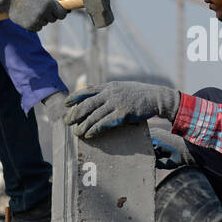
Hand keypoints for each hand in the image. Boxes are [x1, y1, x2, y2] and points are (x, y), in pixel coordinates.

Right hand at [0, 0, 67, 31]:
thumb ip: (57, 0)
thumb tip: (69, 10)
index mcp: (49, 3)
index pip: (62, 14)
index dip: (60, 13)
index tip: (57, 12)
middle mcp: (44, 12)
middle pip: (54, 20)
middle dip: (50, 15)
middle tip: (40, 7)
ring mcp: (37, 20)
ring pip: (45, 23)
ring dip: (41, 19)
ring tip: (32, 10)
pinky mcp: (30, 26)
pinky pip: (38, 28)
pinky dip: (35, 24)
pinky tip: (28, 16)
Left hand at [63, 81, 180, 137]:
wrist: (155, 96)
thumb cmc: (138, 93)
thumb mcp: (120, 86)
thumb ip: (105, 89)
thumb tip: (89, 89)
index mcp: (108, 87)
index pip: (86, 91)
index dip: (74, 97)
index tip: (65, 104)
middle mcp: (110, 94)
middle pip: (87, 104)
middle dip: (75, 114)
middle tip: (67, 122)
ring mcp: (116, 103)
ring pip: (94, 116)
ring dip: (83, 125)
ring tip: (76, 133)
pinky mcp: (123, 114)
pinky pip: (105, 123)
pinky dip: (95, 129)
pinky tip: (89, 135)